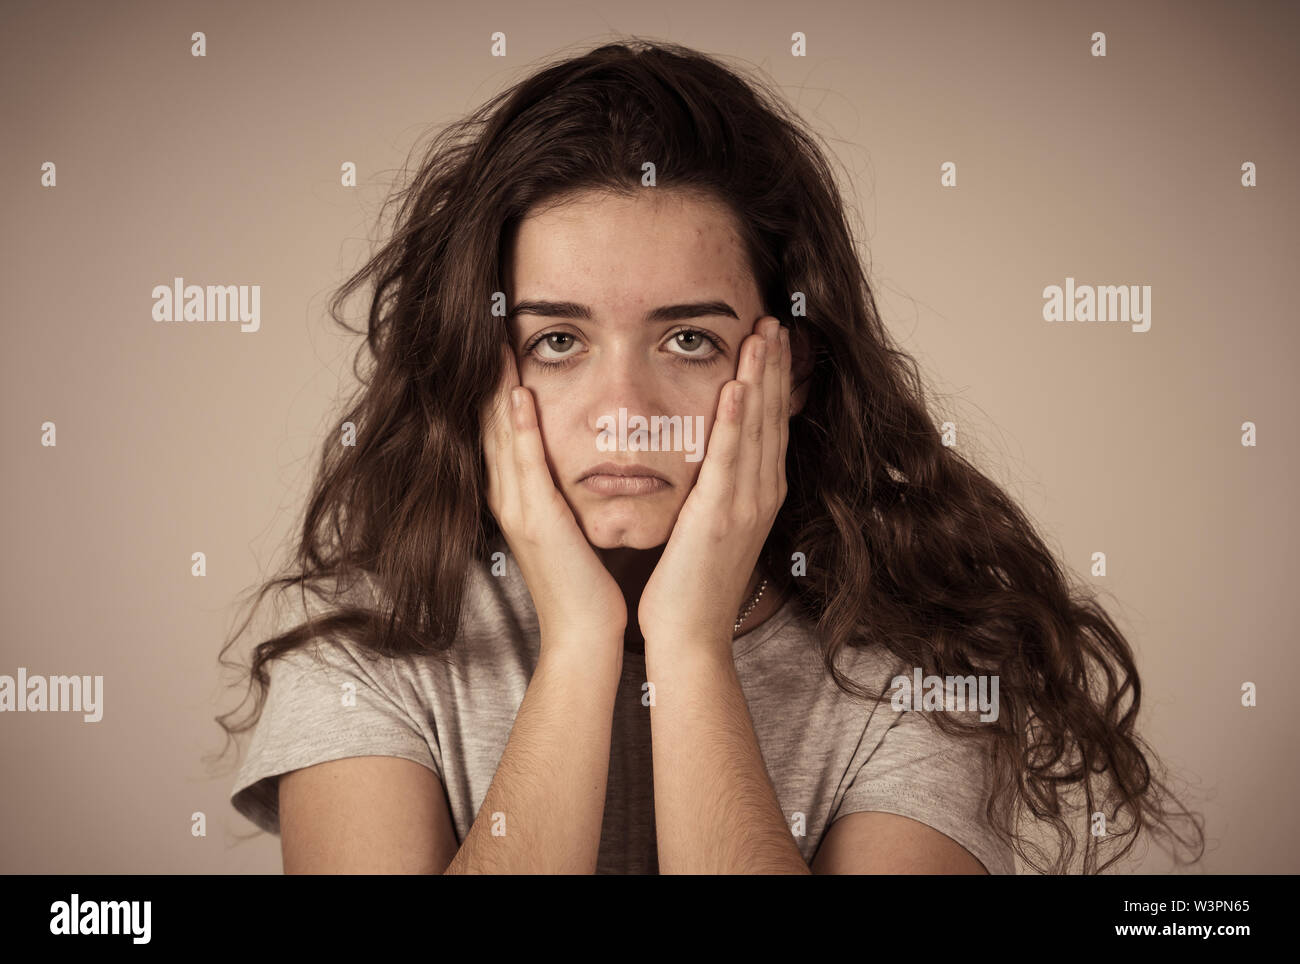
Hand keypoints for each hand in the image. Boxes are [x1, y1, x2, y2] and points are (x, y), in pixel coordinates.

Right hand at [480, 344, 627, 663]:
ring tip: (496, 339)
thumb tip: (578, 457)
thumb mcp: (570, 526)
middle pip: (491, 420)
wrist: (586, 635)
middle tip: (486, 320)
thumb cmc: (587, 583)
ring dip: (499, 385)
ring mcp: (518, 509)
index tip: (501, 337)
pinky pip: (525, 466)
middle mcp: (509, 497)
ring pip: (502, 434)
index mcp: (517, 497)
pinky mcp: (536, 522)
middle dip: (488, 372)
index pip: (501, 426)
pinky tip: (520, 394)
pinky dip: (520, 428)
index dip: (497, 381)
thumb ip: (565, 490)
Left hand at [637, 316, 790, 652]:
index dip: (773, 380)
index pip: (769, 425)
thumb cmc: (688, 586)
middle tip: (775, 319)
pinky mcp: (721, 518)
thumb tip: (706, 463)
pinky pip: (731, 460)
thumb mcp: (707, 529)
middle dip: (774, 367)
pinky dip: (738, 421)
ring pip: (758, 429)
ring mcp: (745, 506)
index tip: (771, 340)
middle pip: (772, 417)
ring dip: (762, 378)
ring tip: (763, 333)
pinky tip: (739, 386)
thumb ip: (713, 492)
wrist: (689, 636)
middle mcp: (759, 495)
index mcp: (756, 496)